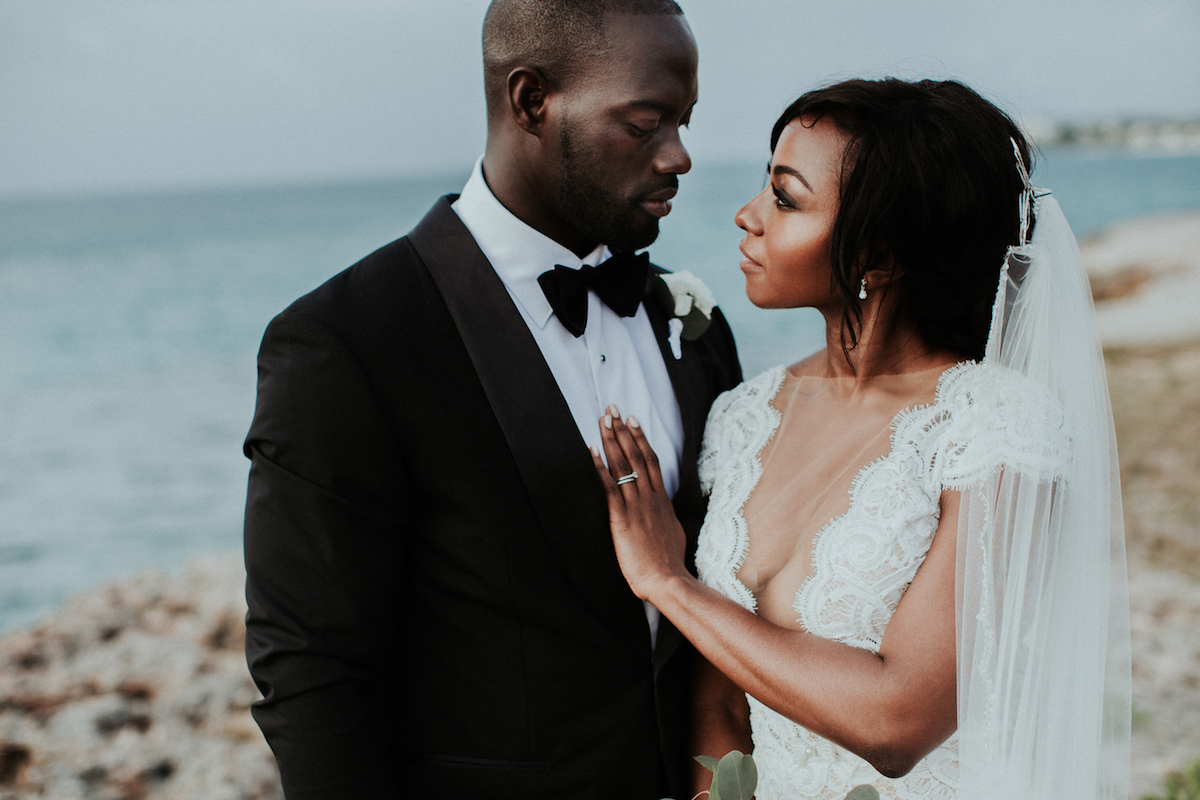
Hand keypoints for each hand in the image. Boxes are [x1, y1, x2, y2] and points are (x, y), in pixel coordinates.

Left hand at [591, 406, 688, 601]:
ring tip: (603, 420)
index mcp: (662, 500)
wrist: (668, 580)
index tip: (633, 421)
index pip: (652, 461)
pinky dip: (600, 466)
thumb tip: (664, 512)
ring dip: (612, 440)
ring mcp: (637, 506)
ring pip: (624, 465)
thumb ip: (665, 518)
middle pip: (637, 455)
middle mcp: (650, 497)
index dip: (641, 439)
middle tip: (614, 409)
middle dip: (623, 430)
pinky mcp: (623, 518)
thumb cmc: (669, 563)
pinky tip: (592, 451)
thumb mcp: (673, 533)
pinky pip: (610, 486)